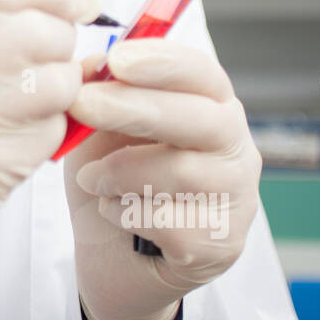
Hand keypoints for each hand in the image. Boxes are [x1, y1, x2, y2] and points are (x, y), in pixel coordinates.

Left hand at [62, 38, 260, 319]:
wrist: (113, 261)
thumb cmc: (113, 184)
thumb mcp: (97, 132)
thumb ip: (100, 97)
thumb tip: (92, 65)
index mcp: (211, 110)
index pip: (204, 75)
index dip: (165, 62)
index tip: (118, 58)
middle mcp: (234, 150)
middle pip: (202, 119)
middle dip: (136, 107)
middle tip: (83, 103)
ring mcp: (236, 200)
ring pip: (181, 173)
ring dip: (119, 172)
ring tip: (90, 178)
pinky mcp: (220, 246)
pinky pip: (169, 220)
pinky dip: (125, 212)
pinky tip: (114, 212)